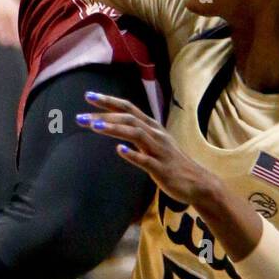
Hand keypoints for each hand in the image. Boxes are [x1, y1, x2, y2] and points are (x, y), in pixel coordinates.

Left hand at [76, 92, 217, 207]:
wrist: (198, 182)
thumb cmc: (172, 163)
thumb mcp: (155, 143)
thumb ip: (138, 134)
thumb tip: (116, 128)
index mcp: (152, 127)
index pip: (128, 108)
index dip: (109, 101)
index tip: (88, 96)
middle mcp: (156, 134)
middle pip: (128, 118)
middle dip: (104, 115)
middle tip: (80, 116)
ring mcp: (159, 151)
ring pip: (136, 134)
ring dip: (114, 129)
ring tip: (94, 126)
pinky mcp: (162, 168)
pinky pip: (146, 160)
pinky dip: (133, 154)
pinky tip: (119, 150)